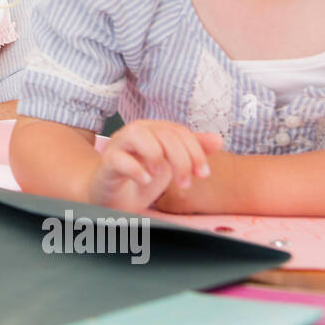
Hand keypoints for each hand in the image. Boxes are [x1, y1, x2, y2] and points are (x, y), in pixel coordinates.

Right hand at [89, 120, 223, 211]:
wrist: (112, 195)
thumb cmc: (142, 176)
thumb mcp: (171, 164)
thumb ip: (192, 150)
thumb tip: (218, 139)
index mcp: (153, 129)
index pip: (180, 131)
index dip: (195, 152)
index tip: (203, 174)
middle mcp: (136, 132)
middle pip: (164, 134)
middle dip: (181, 160)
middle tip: (185, 184)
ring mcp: (118, 145)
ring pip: (138, 135)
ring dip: (156, 157)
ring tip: (161, 176)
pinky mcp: (107, 162)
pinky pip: (119, 159)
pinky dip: (136, 170)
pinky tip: (145, 181)